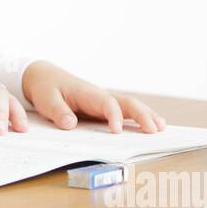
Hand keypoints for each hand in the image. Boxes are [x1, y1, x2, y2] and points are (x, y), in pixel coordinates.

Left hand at [22, 61, 165, 132]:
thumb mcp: (46, 99)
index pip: (106, 103)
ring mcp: (104, 101)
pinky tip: (152, 125)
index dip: (114, 116)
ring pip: (130, 105)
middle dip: (141, 115)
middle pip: (126, 102)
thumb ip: (58, 111)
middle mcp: (100, 95)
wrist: (45, 77)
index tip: (117, 130)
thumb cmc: (46, 88)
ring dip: (146, 115)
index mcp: (87, 92)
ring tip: (161, 127)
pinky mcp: (104, 108)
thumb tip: (70, 124)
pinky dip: (140, 117)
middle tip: (154, 129)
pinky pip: (125, 111)